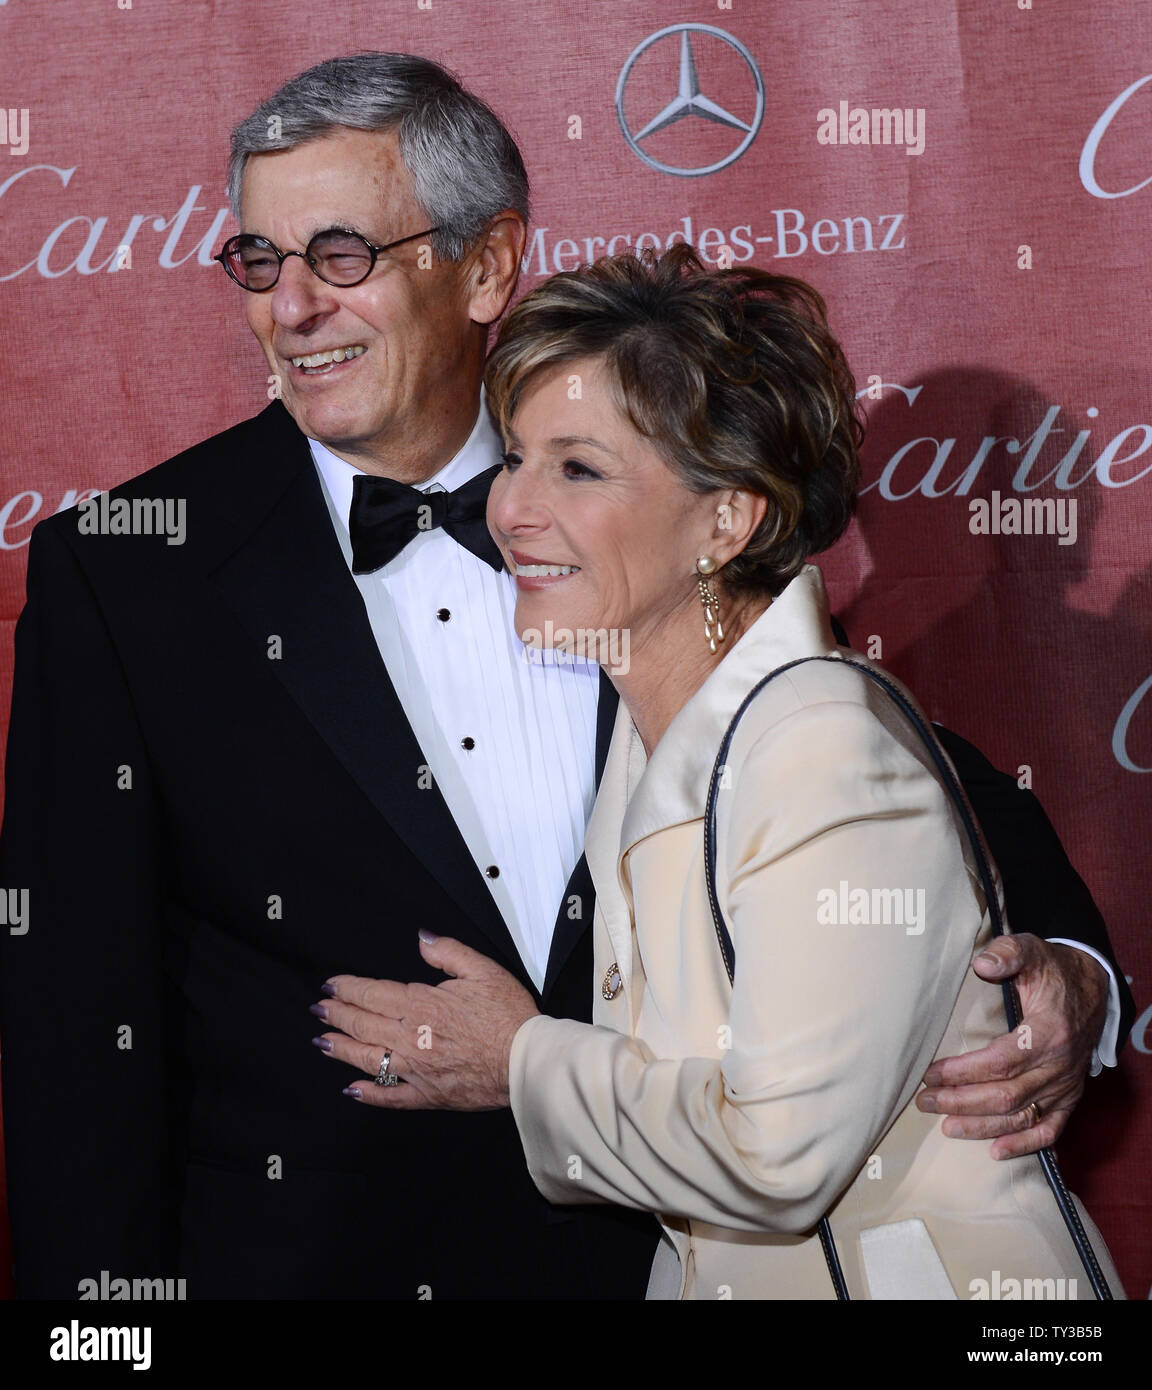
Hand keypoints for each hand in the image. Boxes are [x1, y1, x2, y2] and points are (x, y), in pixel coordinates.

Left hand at [310, 931, 538, 1109]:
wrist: (525, 1060)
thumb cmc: (508, 1014)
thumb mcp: (482, 970)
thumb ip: (447, 952)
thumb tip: (421, 939)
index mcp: (421, 1004)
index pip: (371, 993)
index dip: (347, 988)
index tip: (330, 984)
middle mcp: (410, 1037)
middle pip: (361, 1024)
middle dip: (335, 1014)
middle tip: (317, 1009)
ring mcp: (415, 1069)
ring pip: (367, 1058)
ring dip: (340, 1049)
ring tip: (322, 1042)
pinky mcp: (426, 1095)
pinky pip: (389, 1097)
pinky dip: (368, 1094)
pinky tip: (352, 1089)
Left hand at [915, 934, 1108, 1157]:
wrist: (1093, 988)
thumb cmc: (1053, 970)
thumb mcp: (1031, 951)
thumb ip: (1007, 954)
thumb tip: (982, 965)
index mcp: (1048, 1031)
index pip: (1000, 1061)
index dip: (964, 1071)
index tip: (930, 1074)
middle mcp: (1060, 1065)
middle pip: (1006, 1094)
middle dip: (961, 1101)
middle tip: (925, 1101)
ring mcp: (1066, 1085)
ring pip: (1022, 1115)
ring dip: (982, 1125)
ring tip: (945, 1126)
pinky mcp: (1070, 1097)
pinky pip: (1051, 1129)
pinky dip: (1025, 1144)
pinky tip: (995, 1151)